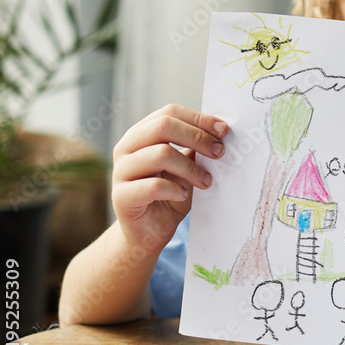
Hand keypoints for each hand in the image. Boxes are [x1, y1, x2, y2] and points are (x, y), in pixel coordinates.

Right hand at [111, 104, 227, 254]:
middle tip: (219, 153)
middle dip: (198, 137)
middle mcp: (126, 148)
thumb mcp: (188, 169)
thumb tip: (221, 133)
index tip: (224, 130)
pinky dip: (176, 189)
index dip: (199, 119)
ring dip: (191, 168)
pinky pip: (154, 185)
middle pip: (163, 126)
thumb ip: (197, 151)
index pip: (169, 113)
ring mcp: (120, 171)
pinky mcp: (122, 196)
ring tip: (206, 182)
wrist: (149, 232)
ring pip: (161, 154)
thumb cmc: (170, 195)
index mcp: (142, 134)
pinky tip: (183, 196)